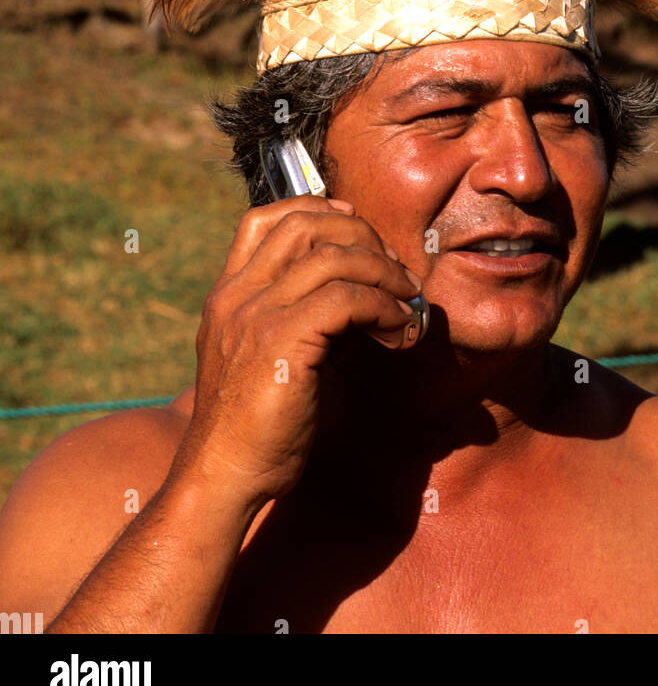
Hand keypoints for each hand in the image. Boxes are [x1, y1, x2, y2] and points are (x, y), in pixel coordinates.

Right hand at [172, 196, 422, 508]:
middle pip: (304, 225)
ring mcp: (254, 315)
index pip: (261, 220)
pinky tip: (397, 328)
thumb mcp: (261, 358)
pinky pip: (347, 298)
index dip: (314, 208)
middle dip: (360, 235)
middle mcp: (236, 296)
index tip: (354, 221)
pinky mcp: (281, 341)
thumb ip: (292, 320)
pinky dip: (382, 305)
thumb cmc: (252, 428)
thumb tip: (353, 297)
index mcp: (226, 295)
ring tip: (406, 300)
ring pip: (333, 257)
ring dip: (383, 272)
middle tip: (394, 267)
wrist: (223, 477)